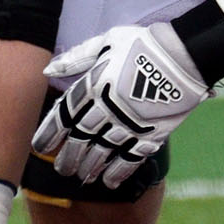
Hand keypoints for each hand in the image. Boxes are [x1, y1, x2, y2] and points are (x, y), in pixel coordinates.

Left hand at [32, 22, 210, 188]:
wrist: (183, 56)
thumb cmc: (142, 44)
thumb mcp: (106, 42)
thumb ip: (77, 57)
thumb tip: (48, 68)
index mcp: (95, 85)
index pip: (65, 115)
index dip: (50, 133)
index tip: (39, 147)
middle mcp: (108, 108)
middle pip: (81, 138)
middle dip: (69, 157)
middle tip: (62, 170)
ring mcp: (130, 123)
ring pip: (103, 152)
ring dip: (90, 167)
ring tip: (82, 178)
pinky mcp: (152, 133)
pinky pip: (131, 157)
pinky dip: (119, 171)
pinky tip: (108, 181)